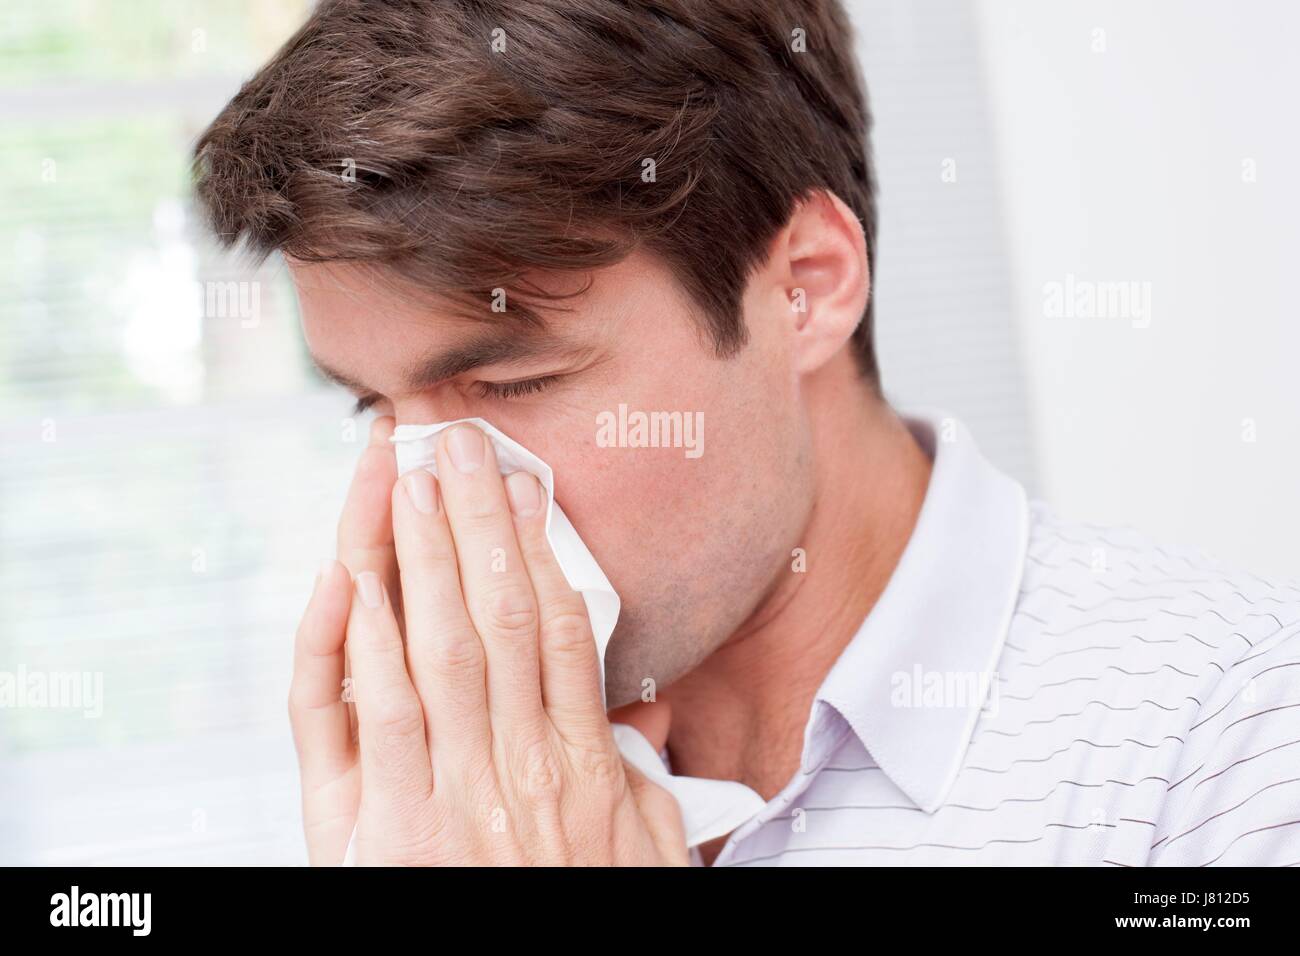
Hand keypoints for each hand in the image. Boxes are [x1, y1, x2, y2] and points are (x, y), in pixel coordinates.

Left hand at [290, 420, 687, 864]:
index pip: (561, 626)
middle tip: (452, 442)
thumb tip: (637, 701)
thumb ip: (639, 772)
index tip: (519, 483)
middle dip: (469, 520)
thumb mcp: (645, 851)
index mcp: (581, 766)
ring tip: (400, 477)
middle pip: (493, 614)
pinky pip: (366, 719)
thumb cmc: (589, 918)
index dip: (536, 545)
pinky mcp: (381, 831)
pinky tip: (350, 580)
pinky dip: (354, 645)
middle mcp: (515, 765)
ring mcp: (445, 794)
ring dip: (412, 555)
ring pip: (429, 647)